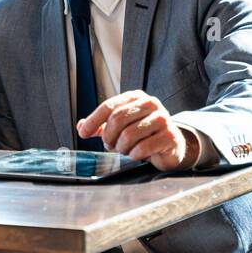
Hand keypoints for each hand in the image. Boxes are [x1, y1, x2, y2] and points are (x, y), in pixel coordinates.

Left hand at [77, 90, 199, 171]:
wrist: (171, 145)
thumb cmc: (143, 134)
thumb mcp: (122, 126)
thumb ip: (101, 126)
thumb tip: (81, 126)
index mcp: (135, 97)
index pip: (109, 106)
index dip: (93, 121)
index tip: (83, 134)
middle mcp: (150, 103)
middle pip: (118, 119)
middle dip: (109, 137)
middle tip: (110, 145)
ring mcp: (162, 119)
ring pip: (129, 135)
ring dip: (121, 148)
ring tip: (125, 150)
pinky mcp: (170, 136)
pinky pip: (142, 148)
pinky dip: (134, 155)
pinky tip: (137, 154)